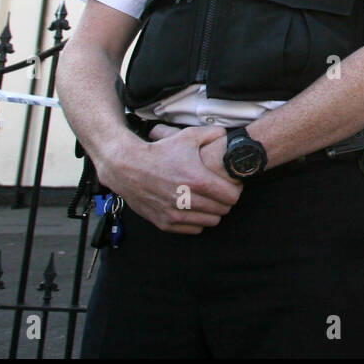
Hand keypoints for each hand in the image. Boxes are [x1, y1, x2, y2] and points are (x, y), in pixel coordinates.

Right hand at [98, 124, 241, 233]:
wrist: (127, 166)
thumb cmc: (160, 151)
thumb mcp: (187, 136)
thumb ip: (213, 134)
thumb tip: (229, 135)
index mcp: (197, 180)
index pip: (231, 196)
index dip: (235, 190)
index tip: (231, 185)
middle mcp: (186, 200)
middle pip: (223, 210)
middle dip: (225, 200)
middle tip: (220, 192)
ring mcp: (174, 213)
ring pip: (211, 222)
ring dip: (212, 212)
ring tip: (208, 200)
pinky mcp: (164, 222)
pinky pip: (194, 229)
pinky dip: (197, 221)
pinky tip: (194, 208)